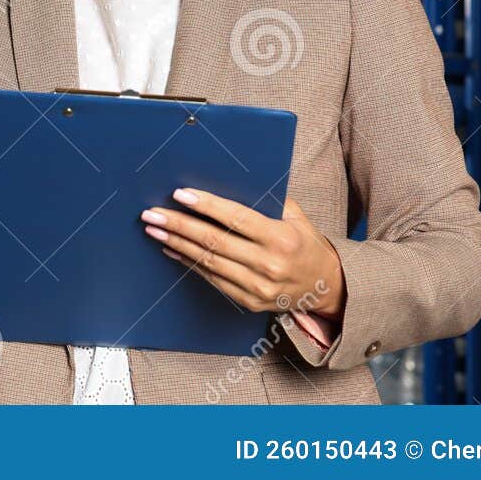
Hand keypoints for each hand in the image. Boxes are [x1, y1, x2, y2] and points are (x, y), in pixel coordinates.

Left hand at [142, 190, 345, 319]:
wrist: (328, 287)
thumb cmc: (307, 244)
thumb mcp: (297, 216)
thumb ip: (268, 199)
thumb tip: (231, 178)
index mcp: (282, 238)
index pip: (237, 218)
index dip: (206, 205)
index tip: (180, 194)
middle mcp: (269, 264)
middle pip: (215, 241)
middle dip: (179, 225)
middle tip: (152, 213)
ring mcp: (259, 287)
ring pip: (209, 262)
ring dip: (178, 243)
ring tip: (155, 229)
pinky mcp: (250, 301)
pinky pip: (213, 280)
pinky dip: (189, 263)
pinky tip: (172, 249)